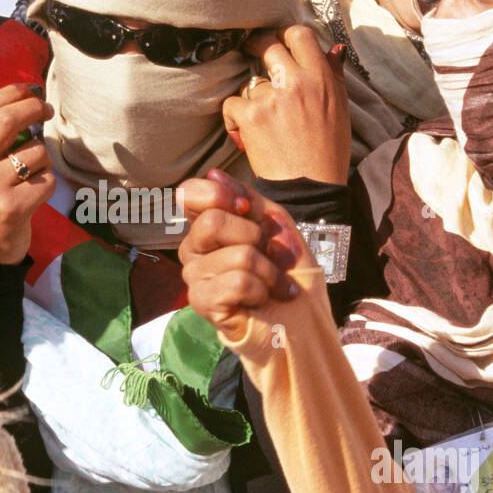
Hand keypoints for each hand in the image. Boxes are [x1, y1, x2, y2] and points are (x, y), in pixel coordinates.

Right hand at [0, 83, 56, 263]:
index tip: (32, 90)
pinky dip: (47, 186)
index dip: (14, 92)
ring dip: (43, 160)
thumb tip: (25, 98)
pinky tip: (32, 197)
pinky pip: (48, 180)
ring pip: (36, 151)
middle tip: (47, 111)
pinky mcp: (13, 207)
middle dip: (36, 108)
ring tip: (30, 176)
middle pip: (10, 118)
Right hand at [177, 169, 314, 339]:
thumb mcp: (276, 223)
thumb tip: (213, 174)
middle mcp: (194, 249)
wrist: (304, 318)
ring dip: (269, 271)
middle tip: (269, 257)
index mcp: (208, 226)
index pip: (188, 193)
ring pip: (236, 255)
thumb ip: (246, 197)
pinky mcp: (202, 303)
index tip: (248, 209)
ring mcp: (195, 276)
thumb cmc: (290, 273)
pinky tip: (261, 300)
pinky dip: (262, 290)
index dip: (218, 194)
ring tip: (273, 285)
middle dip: (256, 238)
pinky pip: (236, 282)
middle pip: (212, 222)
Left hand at [222, 25, 351, 183]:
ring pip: (250, 82)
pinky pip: (232, 104)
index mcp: (321, 78)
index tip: (277, 41)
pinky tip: (246, 134)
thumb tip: (334, 49)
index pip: (300, 35)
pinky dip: (235, 119)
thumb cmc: (328, 152)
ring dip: (251, 98)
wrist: (311, 189)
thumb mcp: (340, 110)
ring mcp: (272, 97)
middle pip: (268, 45)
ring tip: (263, 123)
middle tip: (252, 53)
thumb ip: (333, 77)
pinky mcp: (251, 116)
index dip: (284, 34)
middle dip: (257, 47)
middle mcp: (296, 82)